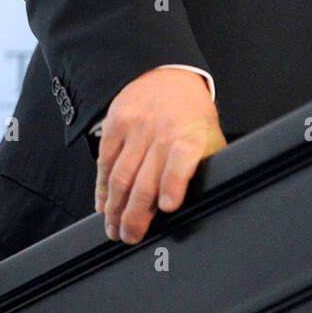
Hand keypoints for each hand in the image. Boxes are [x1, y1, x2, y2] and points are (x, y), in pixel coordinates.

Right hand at [94, 67, 225, 243]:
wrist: (167, 76)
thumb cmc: (191, 114)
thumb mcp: (209, 137)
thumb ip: (205, 166)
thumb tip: (208, 200)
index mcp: (190, 136)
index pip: (181, 159)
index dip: (173, 184)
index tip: (167, 207)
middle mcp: (161, 131)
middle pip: (144, 180)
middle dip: (135, 216)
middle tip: (131, 237)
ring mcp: (135, 128)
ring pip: (120, 177)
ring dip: (115, 209)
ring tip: (114, 229)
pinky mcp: (115, 124)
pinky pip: (104, 163)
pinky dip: (102, 188)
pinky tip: (104, 205)